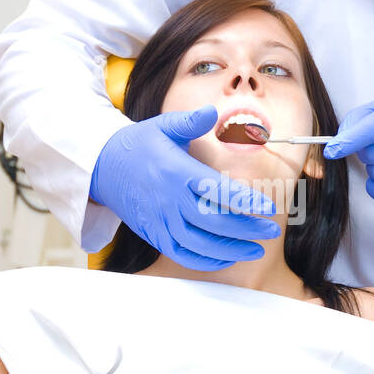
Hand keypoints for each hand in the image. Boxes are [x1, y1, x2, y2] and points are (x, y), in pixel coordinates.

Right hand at [89, 105, 280, 268]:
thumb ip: (191, 122)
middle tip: (270, 231)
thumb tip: (213, 113)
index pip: (216, 190)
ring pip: (199, 244)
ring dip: (230, 250)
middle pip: (213, 222)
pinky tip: (226, 259)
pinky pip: (181, 254)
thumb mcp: (164, 126)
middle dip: (246, 229)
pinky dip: (205, 260)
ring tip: (255, 250)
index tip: (268, 208)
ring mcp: (160, 220)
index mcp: (176, 171)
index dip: (245, 201)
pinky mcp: (154, 234)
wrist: (103, 166)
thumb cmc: (139, 144)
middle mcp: (169, 199)